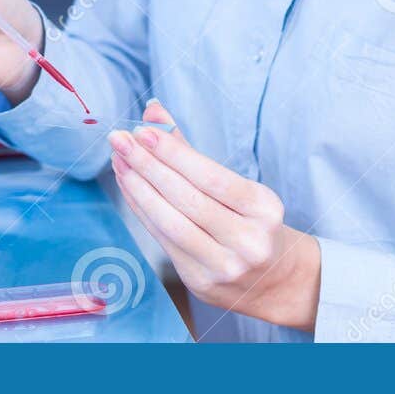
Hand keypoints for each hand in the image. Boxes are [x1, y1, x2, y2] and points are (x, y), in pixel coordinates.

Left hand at [109, 100, 320, 331]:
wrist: (275, 280)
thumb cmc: (251, 222)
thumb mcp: (238, 187)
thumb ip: (190, 151)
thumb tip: (153, 111)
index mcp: (264, 210)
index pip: (211, 177)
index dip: (174, 153)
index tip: (144, 131)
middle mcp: (248, 241)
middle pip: (187, 199)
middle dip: (148, 166)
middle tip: (120, 141)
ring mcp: (224, 266)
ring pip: (171, 222)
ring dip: (138, 188)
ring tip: (119, 162)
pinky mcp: (201, 281)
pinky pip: (163, 239)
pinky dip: (142, 210)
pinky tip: (128, 188)